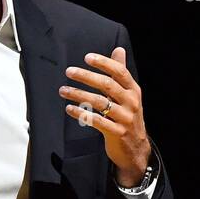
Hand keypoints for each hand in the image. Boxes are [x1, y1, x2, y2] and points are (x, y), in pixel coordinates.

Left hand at [59, 47, 150, 185]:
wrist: (136, 148)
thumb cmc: (128, 116)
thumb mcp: (129, 94)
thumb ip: (121, 72)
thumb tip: (119, 49)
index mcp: (134, 90)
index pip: (119, 72)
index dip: (104, 63)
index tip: (87, 58)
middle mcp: (131, 102)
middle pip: (107, 85)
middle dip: (86, 77)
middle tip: (69, 71)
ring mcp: (124, 118)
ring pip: (99, 102)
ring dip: (78, 95)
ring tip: (63, 90)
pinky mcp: (116, 133)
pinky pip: (96, 121)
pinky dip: (81, 114)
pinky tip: (69, 109)